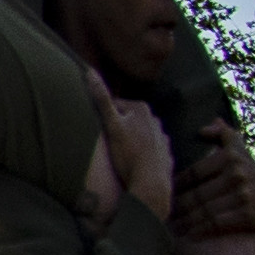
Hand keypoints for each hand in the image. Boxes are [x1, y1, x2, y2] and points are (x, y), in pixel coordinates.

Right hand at [93, 91, 171, 228]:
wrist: (150, 183)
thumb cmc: (129, 154)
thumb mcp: (112, 125)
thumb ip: (102, 99)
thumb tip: (90, 70)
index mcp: (142, 110)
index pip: (115, 105)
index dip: (104, 117)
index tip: (98, 130)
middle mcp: (155, 120)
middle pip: (128, 119)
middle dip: (118, 127)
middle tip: (106, 143)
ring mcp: (162, 137)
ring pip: (140, 133)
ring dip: (130, 140)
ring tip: (119, 154)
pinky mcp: (165, 154)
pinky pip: (150, 148)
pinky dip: (142, 152)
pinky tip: (133, 162)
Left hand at [168, 135, 254, 250]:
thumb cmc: (247, 175)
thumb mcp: (239, 152)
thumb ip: (223, 136)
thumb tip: (204, 128)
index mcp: (230, 157)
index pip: (192, 174)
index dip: (174, 186)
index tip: (159, 195)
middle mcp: (238, 174)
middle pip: (195, 194)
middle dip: (175, 207)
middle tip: (158, 214)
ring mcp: (244, 195)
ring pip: (203, 210)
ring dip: (183, 221)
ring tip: (167, 226)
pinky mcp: (249, 215)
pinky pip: (216, 224)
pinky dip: (200, 231)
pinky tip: (188, 235)